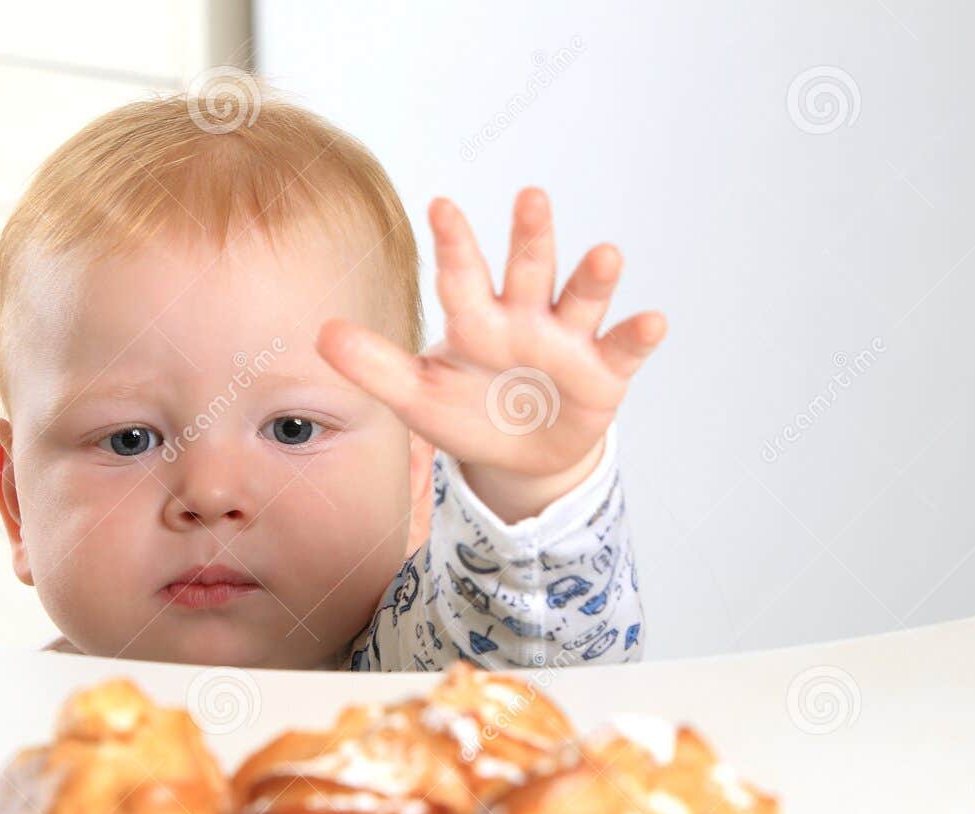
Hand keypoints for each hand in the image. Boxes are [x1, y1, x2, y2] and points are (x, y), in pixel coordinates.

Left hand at [317, 187, 665, 522]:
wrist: (519, 456)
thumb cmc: (466, 411)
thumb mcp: (417, 396)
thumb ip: (375, 366)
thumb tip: (322, 334)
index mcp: (477, 319)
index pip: (462, 277)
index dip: (454, 244)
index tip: (441, 205)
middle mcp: (525, 317)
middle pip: (528, 268)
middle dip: (531, 235)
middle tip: (530, 197)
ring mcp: (568, 341)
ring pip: (581, 299)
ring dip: (594, 277)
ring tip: (605, 255)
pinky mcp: (604, 372)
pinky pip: (623, 348)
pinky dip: (638, 334)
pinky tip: (653, 320)